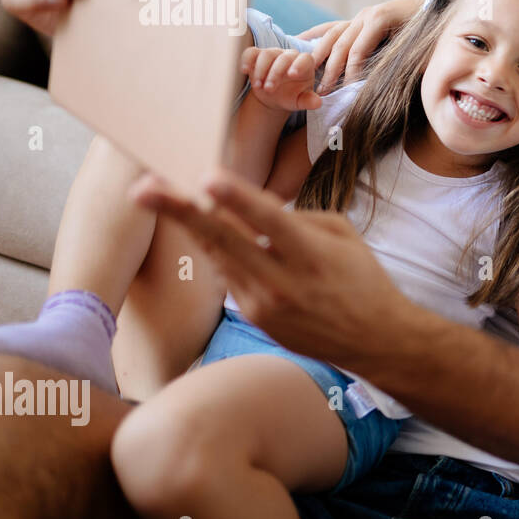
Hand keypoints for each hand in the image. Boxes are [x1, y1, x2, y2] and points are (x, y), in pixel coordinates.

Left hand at [130, 168, 407, 370]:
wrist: (375, 341)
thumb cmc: (363, 279)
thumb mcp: (343, 236)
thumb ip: (298, 218)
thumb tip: (255, 207)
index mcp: (312, 256)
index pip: (269, 222)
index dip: (238, 199)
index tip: (208, 178)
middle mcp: (283, 283)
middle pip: (224, 240)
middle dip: (180, 211)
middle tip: (143, 189)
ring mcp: (263, 305)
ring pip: (217, 255)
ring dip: (187, 224)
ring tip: (154, 195)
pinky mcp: (254, 318)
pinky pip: (229, 274)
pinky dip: (219, 248)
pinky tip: (210, 228)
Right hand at [240, 46, 321, 111]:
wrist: (273, 96)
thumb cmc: (290, 97)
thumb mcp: (300, 101)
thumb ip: (309, 101)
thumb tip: (318, 102)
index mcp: (304, 65)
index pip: (305, 59)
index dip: (299, 64)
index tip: (292, 75)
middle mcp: (289, 56)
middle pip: (283, 58)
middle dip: (275, 73)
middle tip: (270, 89)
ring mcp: (273, 54)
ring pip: (266, 54)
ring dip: (260, 70)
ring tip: (258, 86)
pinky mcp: (257, 56)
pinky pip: (251, 53)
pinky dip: (246, 60)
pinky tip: (244, 70)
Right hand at [297, 0, 425, 94]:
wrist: (437, 1)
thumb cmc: (432, 26)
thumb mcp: (423, 46)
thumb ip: (407, 60)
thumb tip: (392, 82)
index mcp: (379, 20)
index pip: (356, 51)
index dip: (349, 73)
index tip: (345, 93)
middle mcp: (365, 15)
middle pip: (341, 45)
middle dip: (331, 70)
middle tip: (323, 93)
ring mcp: (360, 16)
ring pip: (333, 36)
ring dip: (320, 57)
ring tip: (310, 77)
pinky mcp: (359, 18)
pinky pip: (333, 27)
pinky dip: (316, 34)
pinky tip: (300, 41)